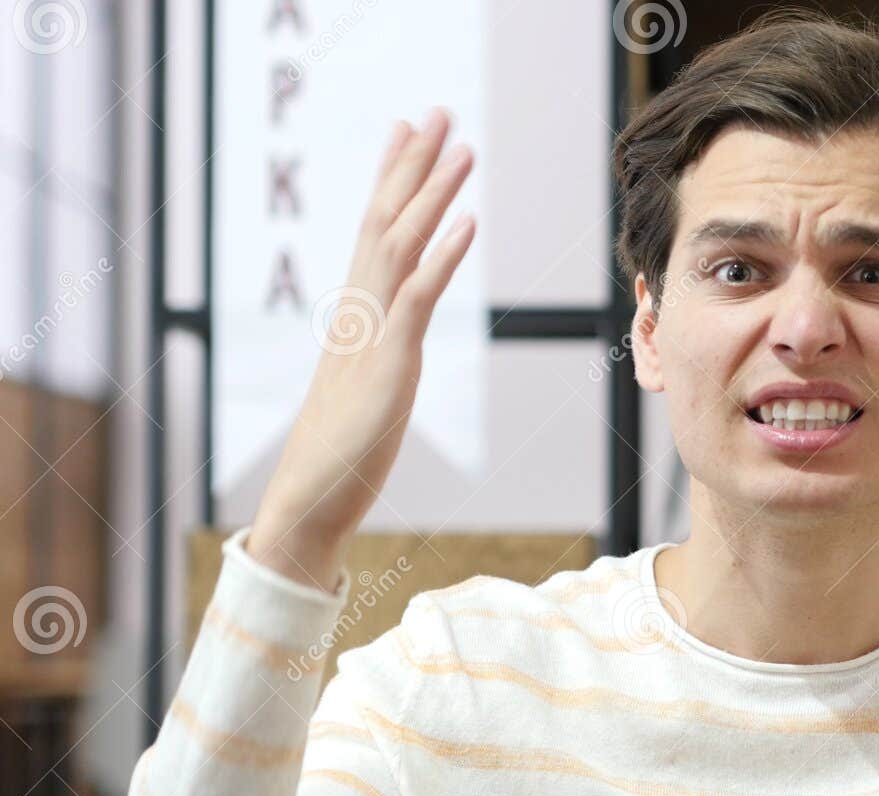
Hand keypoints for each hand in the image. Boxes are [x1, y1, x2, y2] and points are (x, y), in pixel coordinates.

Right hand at [248, 107, 476, 591]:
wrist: (311, 500)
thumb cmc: (339, 452)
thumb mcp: (365, 387)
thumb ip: (376, 352)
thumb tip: (390, 337)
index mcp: (356, 314)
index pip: (375, 231)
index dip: (393, 179)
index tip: (406, 132)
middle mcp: (359, 311)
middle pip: (386, 221)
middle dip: (412, 165)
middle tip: (435, 112)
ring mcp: (371, 334)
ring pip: (402, 247)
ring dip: (434, 194)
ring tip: (461, 148)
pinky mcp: (387, 363)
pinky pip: (417, 300)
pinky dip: (442, 258)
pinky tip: (466, 223)